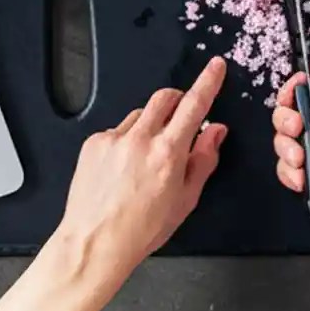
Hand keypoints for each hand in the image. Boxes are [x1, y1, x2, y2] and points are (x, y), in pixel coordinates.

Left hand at [55, 57, 227, 270]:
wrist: (95, 243)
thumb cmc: (142, 229)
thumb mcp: (185, 200)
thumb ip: (204, 160)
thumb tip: (215, 132)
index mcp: (168, 153)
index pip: (194, 105)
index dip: (208, 82)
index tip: (215, 67)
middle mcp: (140, 139)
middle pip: (164, 98)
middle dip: (177, 100)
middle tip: (181, 119)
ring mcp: (114, 139)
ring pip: (140, 114)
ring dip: (151, 124)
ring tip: (147, 158)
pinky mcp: (94, 143)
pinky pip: (117, 130)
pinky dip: (126, 140)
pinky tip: (124, 167)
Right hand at [272, 52, 309, 231]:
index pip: (309, 82)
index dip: (294, 90)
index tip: (294, 101)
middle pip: (291, 108)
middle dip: (287, 123)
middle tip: (299, 133)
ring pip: (285, 136)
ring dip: (287, 150)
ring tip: (302, 163)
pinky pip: (287, 160)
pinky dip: (291, 171)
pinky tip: (302, 179)